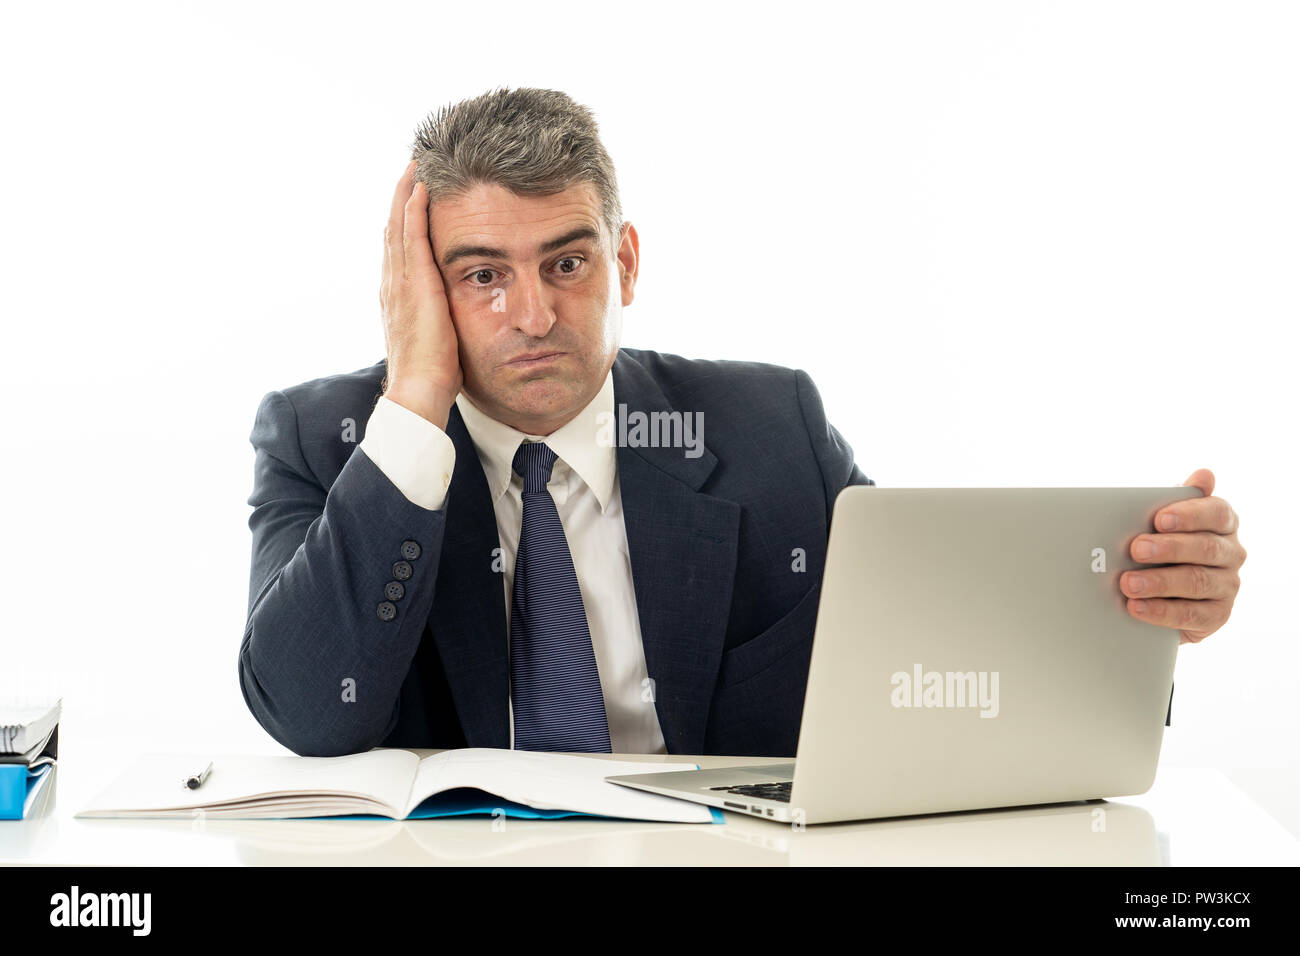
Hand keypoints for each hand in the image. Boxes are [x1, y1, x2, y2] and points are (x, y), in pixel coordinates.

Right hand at [380, 159, 462, 429]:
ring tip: (413, 166)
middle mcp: (393, 284)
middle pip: (394, 230)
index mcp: (398, 297)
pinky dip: (414, 210)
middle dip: (401, 199)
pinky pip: (412, 237)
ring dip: (406, 194)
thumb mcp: (438, 338)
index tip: (411, 198)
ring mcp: (400, 282)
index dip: (403, 222)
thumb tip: (454, 317)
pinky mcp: (414, 284)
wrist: (419, 390)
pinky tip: (421, 188)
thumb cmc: (433, 375)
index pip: (399, 250)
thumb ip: (441, 321)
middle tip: (409, 168)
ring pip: (399, 226)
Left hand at [1121, 468, 1246, 643]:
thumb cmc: (1160, 545)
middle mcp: (1231, 553)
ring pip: (1198, 582)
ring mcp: (1228, 585)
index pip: (1217, 512)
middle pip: (1206, 548)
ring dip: (1160, 582)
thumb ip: (1177, 497)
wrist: (1160, 592)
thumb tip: (1205, 474)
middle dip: (1169, 548)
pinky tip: (1136, 607)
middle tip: (1135, 549)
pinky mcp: (1218, 614)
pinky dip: (1161, 612)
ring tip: (1128, 583)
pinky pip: (1192, 614)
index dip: (1190, 515)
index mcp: (1222, 523)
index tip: (1159, 518)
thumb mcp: (1163, 521)